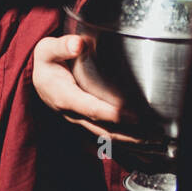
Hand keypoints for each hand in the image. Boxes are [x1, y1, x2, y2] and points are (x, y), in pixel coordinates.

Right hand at [31, 34, 146, 143]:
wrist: (37, 79)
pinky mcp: (85, 123)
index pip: (91, 108)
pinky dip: (124, 143)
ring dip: (130, 141)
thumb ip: (62, 46)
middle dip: (129, 134)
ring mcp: (80, 121)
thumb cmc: (45, 62)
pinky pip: (105, 136)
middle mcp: (73, 113)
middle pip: (103, 128)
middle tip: (154, 134)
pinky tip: (142, 146)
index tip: (132, 115)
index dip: (111, 113)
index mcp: (64, 96)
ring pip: (106, 136)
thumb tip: (78, 44)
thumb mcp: (46, 50)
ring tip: (154, 142)